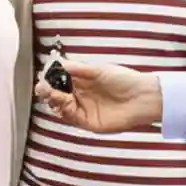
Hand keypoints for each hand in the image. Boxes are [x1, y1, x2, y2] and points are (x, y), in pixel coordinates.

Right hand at [36, 59, 163, 132]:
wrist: (142, 97)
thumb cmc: (124, 80)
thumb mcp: (98, 70)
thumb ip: (76, 68)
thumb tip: (56, 63)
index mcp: (82, 82)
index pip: (59, 82)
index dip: (50, 80)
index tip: (43, 77)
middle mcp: (80, 96)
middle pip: (56, 96)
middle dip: (47, 92)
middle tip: (42, 88)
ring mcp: (84, 110)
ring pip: (61, 108)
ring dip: (54, 101)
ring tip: (51, 94)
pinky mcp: (89, 123)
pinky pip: (71, 118)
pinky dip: (65, 111)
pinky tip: (64, 102)